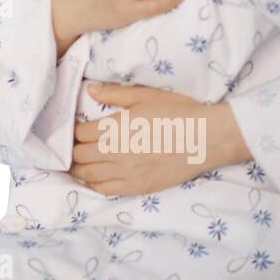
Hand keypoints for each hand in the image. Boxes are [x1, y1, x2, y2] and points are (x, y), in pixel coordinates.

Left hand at [68, 82, 251, 195]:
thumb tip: (89, 90)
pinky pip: (106, 190)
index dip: (73, 131)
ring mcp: (127, 173)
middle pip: (80, 156)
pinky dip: (93, 185)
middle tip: (73, 147)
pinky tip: (92, 179)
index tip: (74, 129)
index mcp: (116, 128)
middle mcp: (117, 152)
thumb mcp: (145, 95)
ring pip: (88, 175)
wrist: (207, 138)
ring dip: (78, 169)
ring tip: (75, 164)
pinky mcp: (138, 187)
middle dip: (73, 150)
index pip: (79, 133)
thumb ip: (114, 93)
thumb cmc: (178, 112)